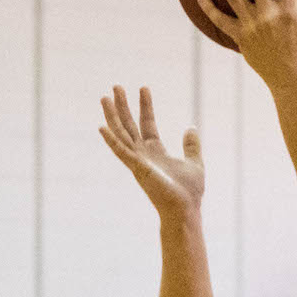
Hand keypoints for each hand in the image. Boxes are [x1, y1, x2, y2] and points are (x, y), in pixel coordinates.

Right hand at [99, 86, 204, 219]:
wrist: (185, 210)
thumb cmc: (189, 192)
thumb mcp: (194, 162)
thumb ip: (191, 145)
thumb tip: (191, 127)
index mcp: (155, 152)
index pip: (147, 124)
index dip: (145, 106)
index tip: (143, 88)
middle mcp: (142, 155)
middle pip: (129, 125)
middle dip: (123, 106)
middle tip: (115, 87)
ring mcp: (137, 161)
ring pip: (121, 134)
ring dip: (112, 116)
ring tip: (104, 97)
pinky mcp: (137, 168)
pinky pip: (121, 151)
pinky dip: (111, 140)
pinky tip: (101, 127)